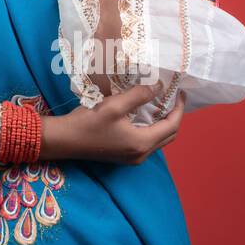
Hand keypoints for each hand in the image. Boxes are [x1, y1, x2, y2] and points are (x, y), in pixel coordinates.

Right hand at [39, 85, 186, 163]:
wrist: (65, 140)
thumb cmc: (88, 122)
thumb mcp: (114, 105)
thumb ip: (138, 95)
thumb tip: (158, 86)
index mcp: (142, 143)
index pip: (171, 126)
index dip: (178, 108)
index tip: (179, 92)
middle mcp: (141, 154)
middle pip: (169, 135)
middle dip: (174, 116)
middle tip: (172, 97)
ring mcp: (133, 157)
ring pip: (158, 140)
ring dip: (162, 122)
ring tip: (160, 103)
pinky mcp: (124, 155)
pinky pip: (146, 142)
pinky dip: (151, 128)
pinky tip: (143, 114)